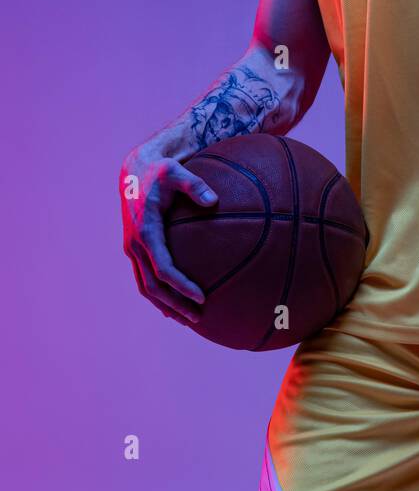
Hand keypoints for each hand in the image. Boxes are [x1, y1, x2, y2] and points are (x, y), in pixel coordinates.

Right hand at [120, 150, 214, 324]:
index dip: (181, 286)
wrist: (134, 171)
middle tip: (198, 318)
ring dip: (165, 305)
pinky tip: (175, 304)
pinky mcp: (136, 249)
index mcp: (145, 231)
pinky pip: (145, 278)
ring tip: (187, 319)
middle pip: (153, 286)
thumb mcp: (175, 171)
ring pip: (146, 287)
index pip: (163, 268)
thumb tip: (214, 200)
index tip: (202, 297)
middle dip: (175, 304)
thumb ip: (195, 185)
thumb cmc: (159, 171)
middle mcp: (135, 245)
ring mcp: (133, 249)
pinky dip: (158, 294)